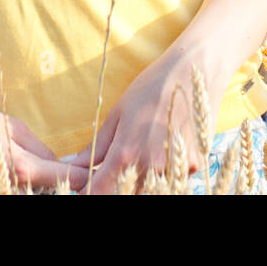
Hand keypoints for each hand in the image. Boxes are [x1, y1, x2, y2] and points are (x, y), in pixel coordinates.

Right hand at [0, 86, 92, 194]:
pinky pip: (0, 201)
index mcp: (18, 167)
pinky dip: (12, 194)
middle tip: (72, 182)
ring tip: (43, 182)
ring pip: (23, 202)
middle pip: (44, 199)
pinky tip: (15, 186)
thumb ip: (39, 148)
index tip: (95, 176)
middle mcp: (4, 191)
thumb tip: (61, 164)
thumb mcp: (10, 125)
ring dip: (36, 194)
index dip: (83, 178)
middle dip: (60, 191)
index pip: (64, 179)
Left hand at [62, 50, 226, 194]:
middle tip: (111, 165)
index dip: (87, 189)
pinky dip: (162, 173)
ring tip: (140, 150)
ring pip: (147, 191)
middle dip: (112, 186)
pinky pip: (170, 181)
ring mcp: (173, 170)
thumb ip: (96, 146)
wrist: (194, 71)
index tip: (84, 183)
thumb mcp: (118, 112)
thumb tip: (72, 165)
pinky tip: (163, 149)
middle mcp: (149, 168)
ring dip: (137, 182)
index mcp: (126, 153)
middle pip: (123, 194)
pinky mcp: (194, 167)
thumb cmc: (151, 87)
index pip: (98, 192)